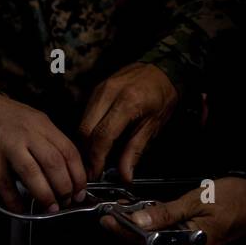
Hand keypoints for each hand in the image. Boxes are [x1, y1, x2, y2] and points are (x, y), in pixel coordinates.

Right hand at [0, 93, 86, 211]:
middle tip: (66, 202)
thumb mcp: (33, 121)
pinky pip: (4, 182)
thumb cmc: (5, 117)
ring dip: (44, 194)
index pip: (68, 151)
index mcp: (43, 124)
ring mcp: (8, 144)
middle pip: (53, 162)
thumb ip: (49, 141)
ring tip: (50, 208)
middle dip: (64, 187)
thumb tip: (66, 171)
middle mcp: (28, 133)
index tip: (80, 191)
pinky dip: (13, 198)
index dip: (78, 174)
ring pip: (31, 173)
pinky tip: (20, 208)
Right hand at [78, 62, 178, 180]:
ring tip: (94, 159)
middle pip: (85, 130)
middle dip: (86, 154)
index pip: (102, 136)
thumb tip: (125, 176)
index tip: (94, 175)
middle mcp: (109, 93)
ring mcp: (100, 89)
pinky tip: (96, 141)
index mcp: (127, 102)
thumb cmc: (163, 96)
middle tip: (92, 171)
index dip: (95, 159)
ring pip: (82, 122)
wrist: (163, 68)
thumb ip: (136, 150)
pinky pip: (86, 114)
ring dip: (85, 143)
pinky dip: (88, 130)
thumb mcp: (154, 125)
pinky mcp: (97, 89)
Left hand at [101, 177, 245, 244]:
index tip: (105, 220)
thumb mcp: (198, 199)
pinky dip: (154, 238)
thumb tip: (137, 221)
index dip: (123, 233)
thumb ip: (166, 213)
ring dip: (139, 237)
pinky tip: (147, 225)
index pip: (146, 243)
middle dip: (127, 235)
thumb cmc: (233, 199)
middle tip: (112, 217)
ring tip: (124, 219)